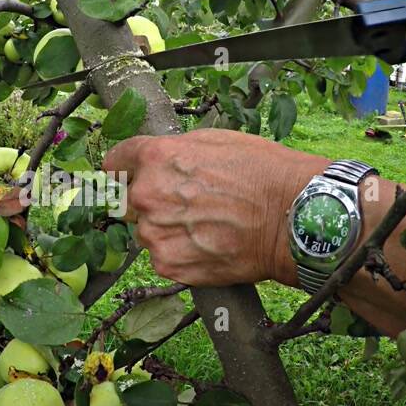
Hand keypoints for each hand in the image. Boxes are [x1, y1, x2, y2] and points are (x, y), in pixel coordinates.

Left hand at [102, 129, 324, 286]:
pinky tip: (207, 243)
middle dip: (149, 202)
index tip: (132, 175)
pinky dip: (179, 253)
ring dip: (165, 230)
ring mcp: (154, 233)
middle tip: (186, 205)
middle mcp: (146, 195)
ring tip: (204, 226)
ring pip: (146, 231)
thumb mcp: (214, 141)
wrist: (290, 218)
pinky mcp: (167, 264)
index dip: (126, 168)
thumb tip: (154, 161)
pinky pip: (161, 256)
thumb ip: (173, 151)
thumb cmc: (261, 173)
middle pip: (129, 201)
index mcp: (154, 158)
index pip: (115, 162)